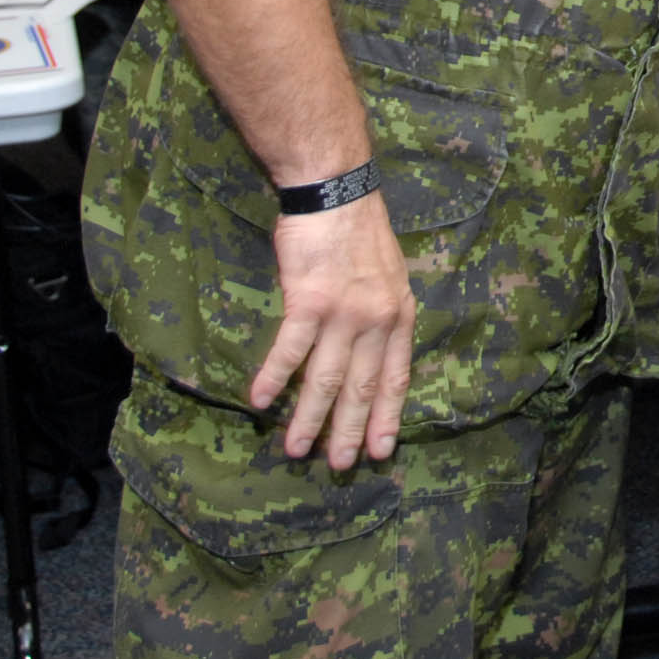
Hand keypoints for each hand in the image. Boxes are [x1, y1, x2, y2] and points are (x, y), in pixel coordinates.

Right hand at [251, 190, 417, 469]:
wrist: (336, 192)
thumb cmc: (358, 233)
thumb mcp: (390, 277)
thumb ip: (382, 316)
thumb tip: (371, 354)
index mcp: (398, 316)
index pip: (396, 379)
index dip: (387, 417)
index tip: (379, 450)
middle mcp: (376, 321)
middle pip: (361, 388)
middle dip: (349, 431)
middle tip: (338, 466)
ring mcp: (343, 314)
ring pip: (325, 380)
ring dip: (308, 419)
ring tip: (296, 450)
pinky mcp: (309, 302)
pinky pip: (289, 352)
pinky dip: (274, 379)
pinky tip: (260, 402)